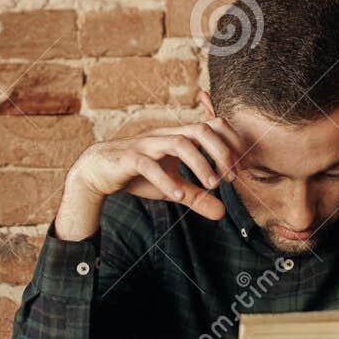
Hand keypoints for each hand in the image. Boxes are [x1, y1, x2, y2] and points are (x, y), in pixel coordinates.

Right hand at [54, 118, 247, 239]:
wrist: (98, 171)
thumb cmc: (138, 175)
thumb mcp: (173, 187)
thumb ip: (197, 197)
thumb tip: (223, 213)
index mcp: (178, 136)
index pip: (212, 125)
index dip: (231, 143)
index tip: (240, 168)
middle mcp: (165, 135)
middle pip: (200, 129)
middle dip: (221, 152)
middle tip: (231, 179)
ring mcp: (147, 144)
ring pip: (179, 142)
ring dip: (200, 163)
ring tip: (212, 186)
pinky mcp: (129, 158)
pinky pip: (149, 165)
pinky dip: (165, 180)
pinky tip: (178, 194)